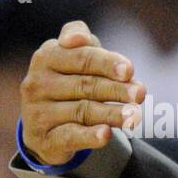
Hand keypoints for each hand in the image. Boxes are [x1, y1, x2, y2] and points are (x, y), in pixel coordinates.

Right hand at [20, 20, 144, 165]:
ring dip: (111, 114)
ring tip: (134, 116)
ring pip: (81, 111)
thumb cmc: (68, 80)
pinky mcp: (43, 139)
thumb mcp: (74, 56)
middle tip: (140, 94)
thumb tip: (78, 38)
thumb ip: (83, 41)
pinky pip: (69, 136)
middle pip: (84, 85)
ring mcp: (38, 113)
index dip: (107, 63)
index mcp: (46, 57)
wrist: (43, 123)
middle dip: (115, 89)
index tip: (129, 70)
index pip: (81, 57)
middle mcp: (37, 84)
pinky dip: (89, 136)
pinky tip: (106, 135)